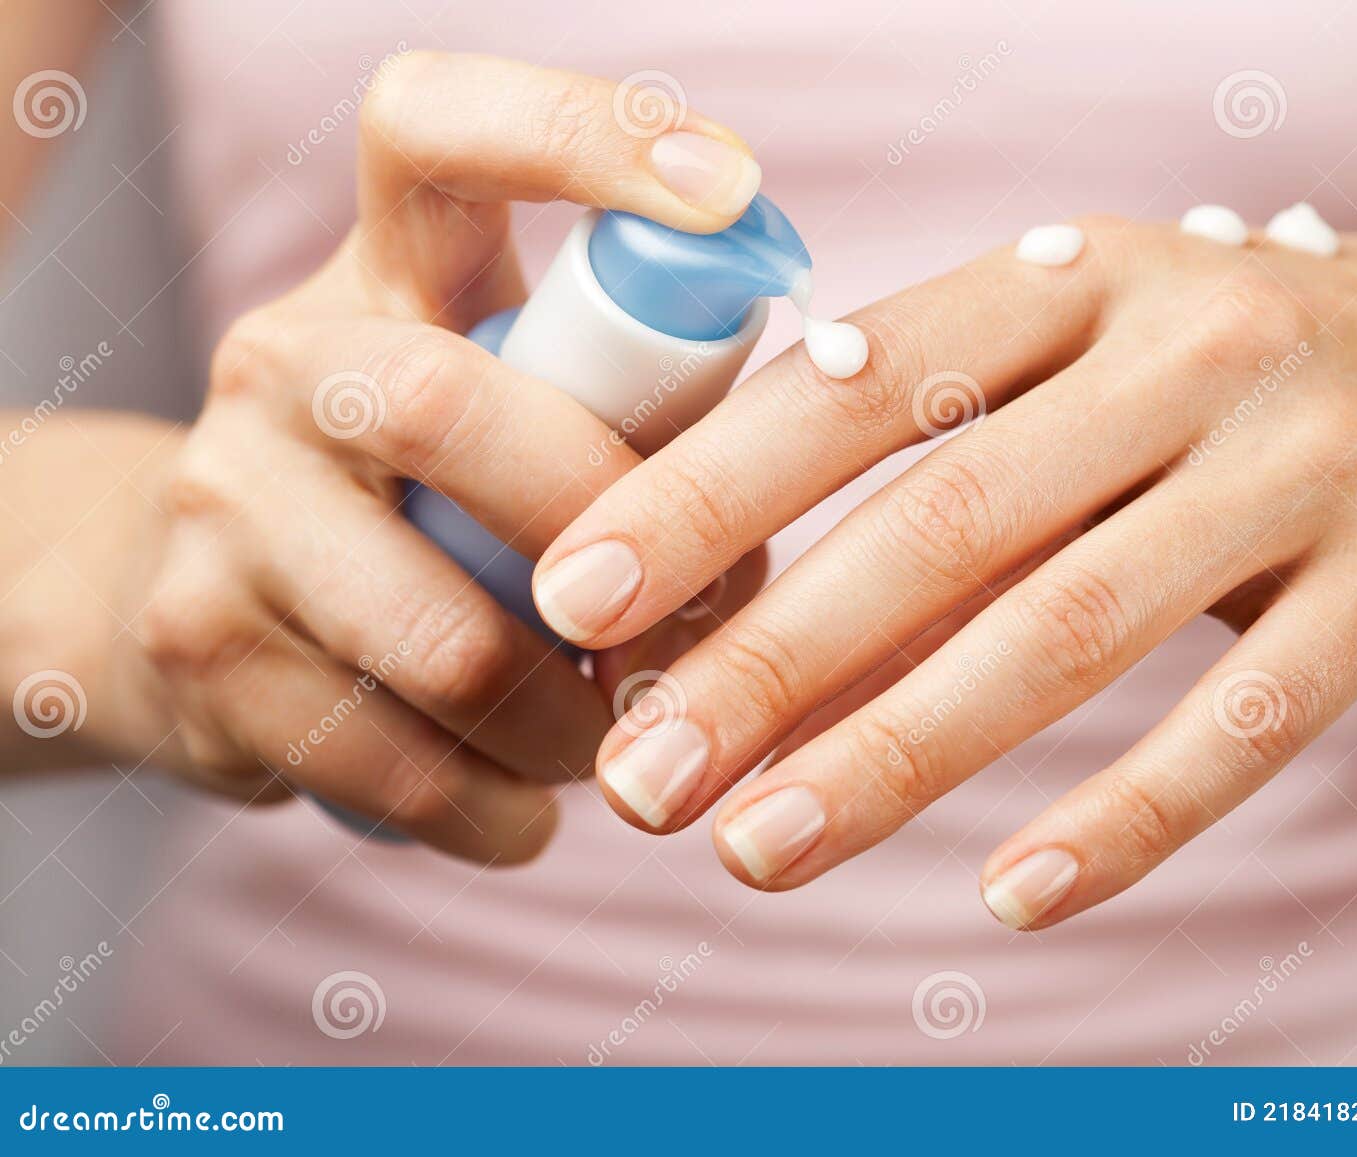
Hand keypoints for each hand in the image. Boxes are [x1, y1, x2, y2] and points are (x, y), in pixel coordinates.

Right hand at [8, 54, 763, 860]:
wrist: (193, 620)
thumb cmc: (423, 516)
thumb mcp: (513, 425)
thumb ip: (629, 429)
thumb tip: (777, 505)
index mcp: (387, 274)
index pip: (438, 128)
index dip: (581, 132)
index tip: (731, 194)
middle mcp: (283, 362)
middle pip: (449, 409)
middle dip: (614, 539)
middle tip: (698, 621)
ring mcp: (222, 505)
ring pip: (453, 644)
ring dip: (579, 725)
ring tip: (616, 737)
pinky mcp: (199, 651)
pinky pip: (405, 768)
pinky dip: (506, 812)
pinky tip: (527, 805)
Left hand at [535, 214, 1356, 922]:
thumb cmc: (1253, 371)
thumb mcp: (1102, 348)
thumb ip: (948, 443)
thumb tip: (746, 584)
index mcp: (1075, 274)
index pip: (856, 378)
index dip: (706, 490)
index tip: (576, 595)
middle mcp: (1185, 350)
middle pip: (942, 517)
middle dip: (770, 656)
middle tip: (639, 773)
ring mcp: (1302, 464)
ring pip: (1069, 627)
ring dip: (899, 752)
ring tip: (761, 849)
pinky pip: (1245, 723)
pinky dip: (1121, 819)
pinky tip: (1010, 895)